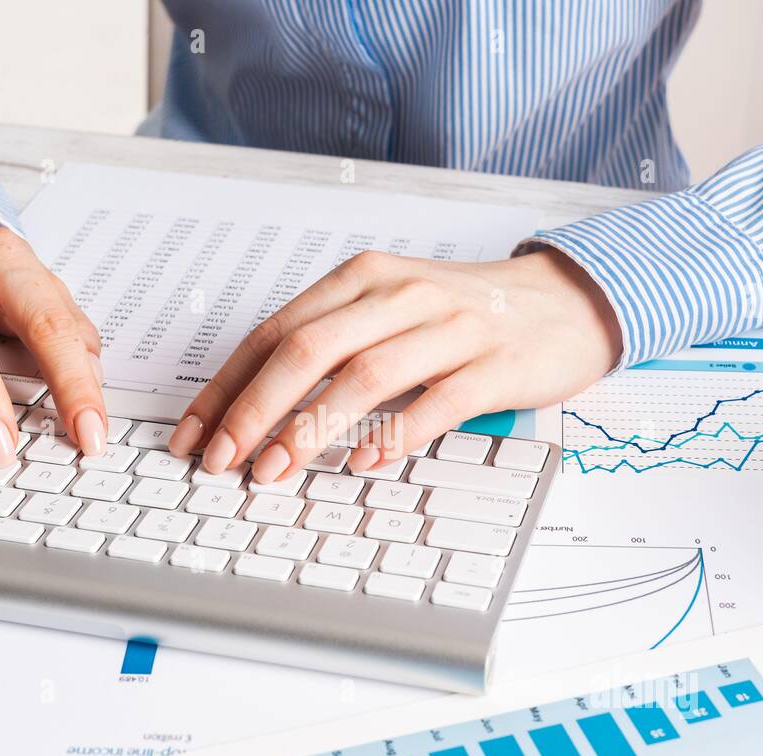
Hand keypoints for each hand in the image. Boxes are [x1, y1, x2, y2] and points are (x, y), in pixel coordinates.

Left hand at [169, 248, 621, 482]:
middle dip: (255, 408)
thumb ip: (334, 344)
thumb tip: (256, 406)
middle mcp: (401, 295)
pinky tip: (361, 462)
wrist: (567, 302)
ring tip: (274, 470)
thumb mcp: (392, 311)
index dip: (229, 385)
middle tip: (223, 459)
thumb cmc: (467, 314)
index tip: (195, 433)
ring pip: (365, 374)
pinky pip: (437, 402)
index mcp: (365, 278)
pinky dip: (394, 434)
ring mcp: (452, 328)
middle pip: (309, 348)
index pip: (278, 330)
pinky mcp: (496, 365)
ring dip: (310, 427)